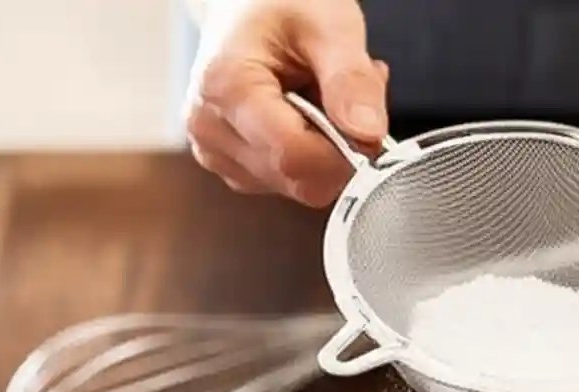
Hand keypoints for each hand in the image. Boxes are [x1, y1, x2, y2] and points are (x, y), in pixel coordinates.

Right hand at [183, 0, 388, 206]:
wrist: (247, 2)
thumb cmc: (282, 3)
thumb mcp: (330, 26)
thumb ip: (351, 80)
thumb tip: (368, 134)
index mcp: (226, 89)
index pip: (295, 158)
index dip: (346, 152)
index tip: (369, 122)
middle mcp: (210, 129)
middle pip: (298, 178)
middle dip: (339, 148)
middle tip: (348, 97)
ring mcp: (215, 151)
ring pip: (298, 185)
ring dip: (328, 151)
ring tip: (324, 98)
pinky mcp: (231, 164)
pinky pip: (288, 181)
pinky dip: (312, 155)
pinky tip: (309, 114)